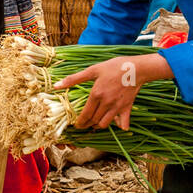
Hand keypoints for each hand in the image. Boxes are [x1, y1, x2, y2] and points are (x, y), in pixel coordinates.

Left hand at [55, 53, 171, 130]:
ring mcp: (117, 107)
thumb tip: (57, 85)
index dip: (79, 122)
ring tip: (95, 123)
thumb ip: (74, 79)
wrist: (136, 68)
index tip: (76, 125)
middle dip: (86, 125)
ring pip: (105, 123)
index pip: (85, 114)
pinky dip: (121, 126)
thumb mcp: (93, 70)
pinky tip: (118, 126)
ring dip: (98, 125)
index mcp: (96, 95)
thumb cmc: (113, 67)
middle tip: (83, 124)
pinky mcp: (127, 107)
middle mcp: (106, 103)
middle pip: (93, 121)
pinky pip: (124, 122)